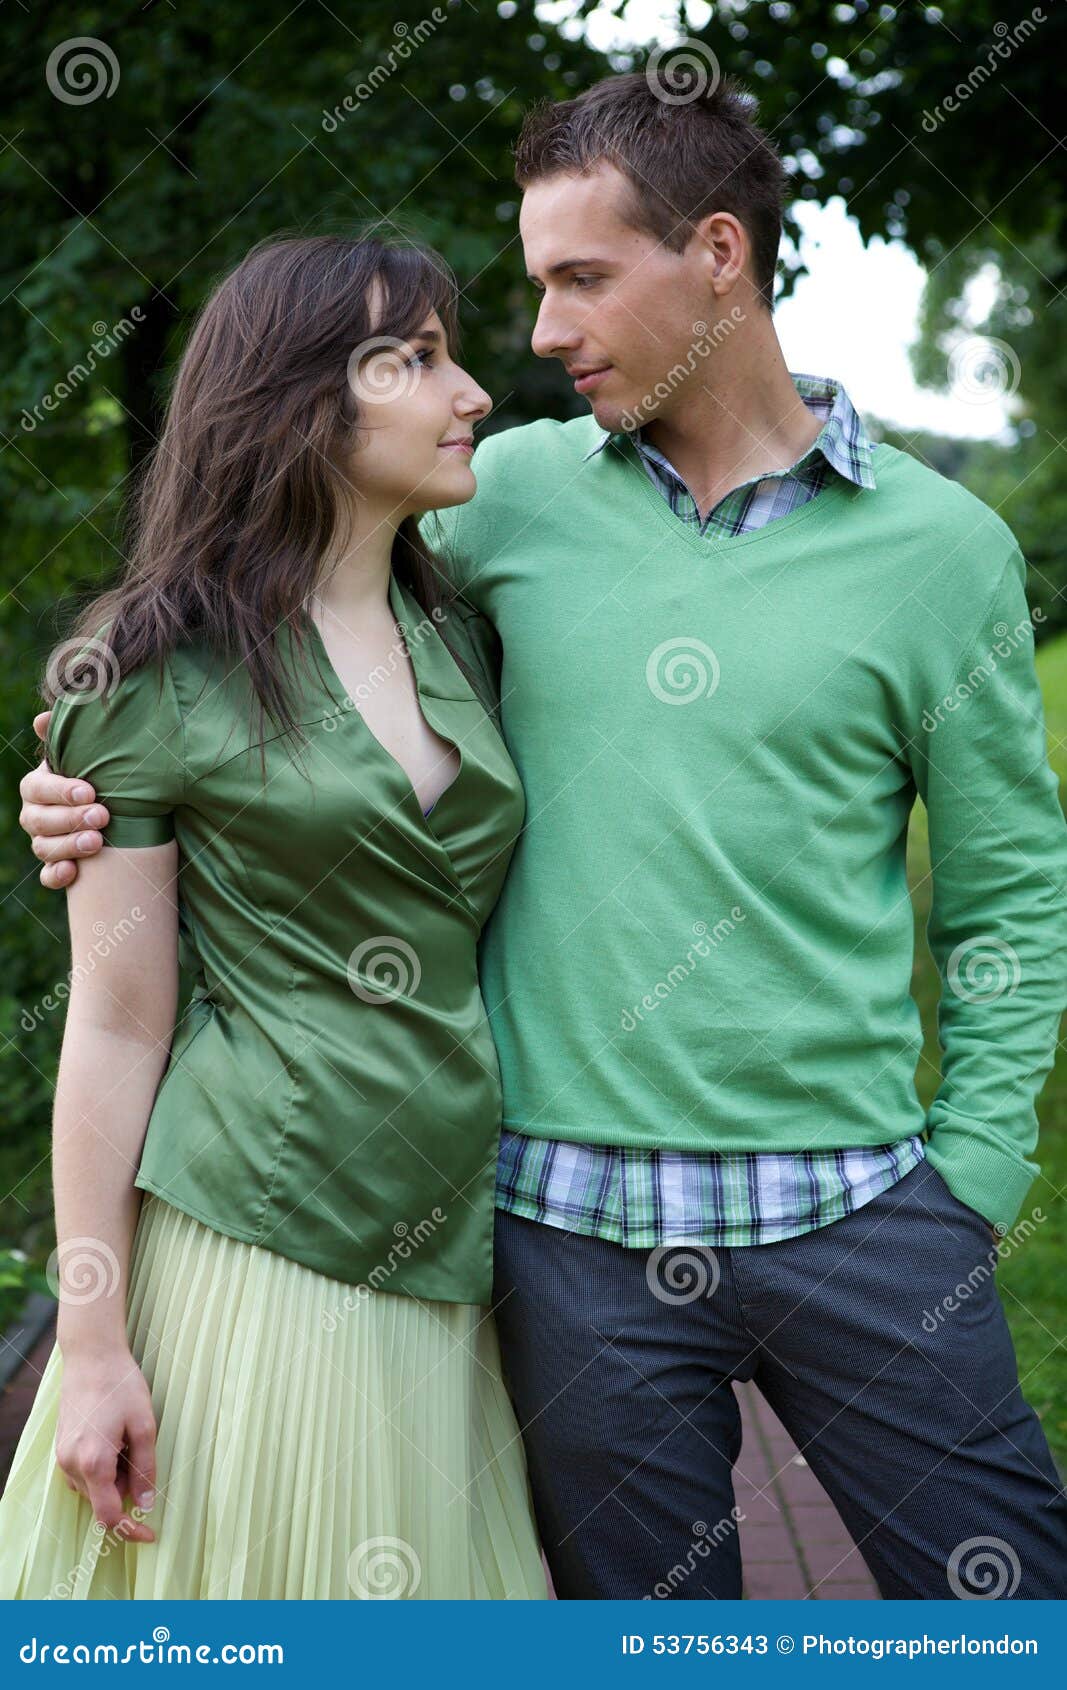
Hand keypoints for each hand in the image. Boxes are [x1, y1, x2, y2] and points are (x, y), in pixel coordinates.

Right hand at [19, 711, 108, 889]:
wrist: (119, 809)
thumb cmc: (99, 777)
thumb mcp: (87, 755)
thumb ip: (66, 736)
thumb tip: (43, 719)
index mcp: (38, 786)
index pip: (37, 788)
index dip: (60, 791)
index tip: (90, 791)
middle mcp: (35, 815)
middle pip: (38, 820)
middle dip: (70, 819)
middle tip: (102, 816)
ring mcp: (44, 842)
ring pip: (43, 848)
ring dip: (68, 846)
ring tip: (98, 841)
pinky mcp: (56, 867)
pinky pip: (48, 876)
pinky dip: (57, 875)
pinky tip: (73, 872)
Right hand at [54, 1348, 157, 1541]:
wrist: (91, 1357)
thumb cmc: (121, 1386)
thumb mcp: (145, 1425)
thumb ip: (145, 1468)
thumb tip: (145, 1504)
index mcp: (93, 1463)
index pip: (109, 1516)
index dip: (130, 1531)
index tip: (150, 1535)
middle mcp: (71, 1466)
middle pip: (103, 1501)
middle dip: (126, 1488)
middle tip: (140, 1450)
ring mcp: (62, 1458)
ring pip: (93, 1488)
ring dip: (115, 1477)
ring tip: (127, 1438)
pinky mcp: (61, 1449)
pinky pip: (83, 1474)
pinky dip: (102, 1468)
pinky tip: (114, 1438)